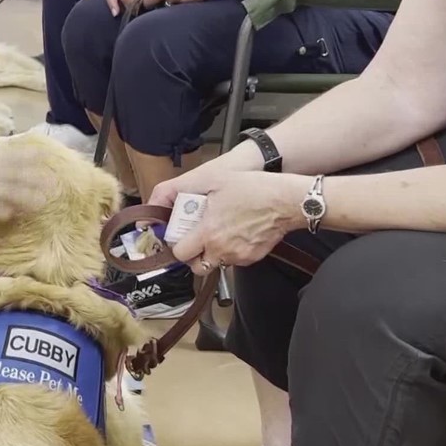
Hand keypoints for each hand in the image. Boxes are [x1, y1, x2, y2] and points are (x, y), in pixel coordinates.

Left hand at [0, 149, 52, 221]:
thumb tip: (16, 211)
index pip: (15, 195)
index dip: (31, 199)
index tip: (44, 202)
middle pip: (20, 176)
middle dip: (38, 179)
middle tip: (53, 182)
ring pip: (16, 161)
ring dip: (32, 159)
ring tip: (47, 156)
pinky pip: (9, 153)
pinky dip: (21, 150)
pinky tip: (29, 147)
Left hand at [148, 170, 309, 272]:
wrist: (289, 200)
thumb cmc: (253, 188)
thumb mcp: (211, 180)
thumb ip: (177, 191)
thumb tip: (155, 203)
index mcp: (208, 232)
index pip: (179, 253)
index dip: (176, 244)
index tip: (178, 234)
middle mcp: (221, 249)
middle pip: (195, 265)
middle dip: (191, 253)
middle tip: (195, 237)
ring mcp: (238, 256)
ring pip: (214, 264)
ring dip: (210, 253)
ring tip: (216, 232)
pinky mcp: (252, 258)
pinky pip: (233, 261)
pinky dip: (229, 252)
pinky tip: (234, 233)